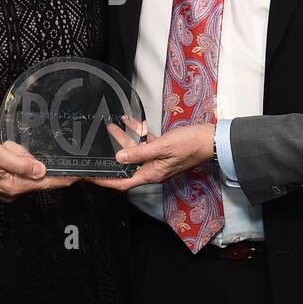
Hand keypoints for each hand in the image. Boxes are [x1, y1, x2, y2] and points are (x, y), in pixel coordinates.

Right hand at [0, 137, 75, 201]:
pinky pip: (16, 174)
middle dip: (34, 160)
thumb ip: (21, 163)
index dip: (65, 178)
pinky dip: (14, 163)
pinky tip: (3, 154)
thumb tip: (42, 170)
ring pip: (26, 173)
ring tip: (4, 150)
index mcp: (15, 185)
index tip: (81, 175)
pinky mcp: (0, 186)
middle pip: (38, 177)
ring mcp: (6, 190)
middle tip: (14, 148)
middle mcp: (13, 191)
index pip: (48, 183)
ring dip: (21, 160)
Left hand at [92, 122, 213, 190]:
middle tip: (98, 146)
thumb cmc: (190, 145)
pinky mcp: (163, 149)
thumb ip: (139, 153)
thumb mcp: (162, 147)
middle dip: (113, 153)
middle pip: (127, 164)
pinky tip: (131, 121)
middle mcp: (153, 169)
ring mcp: (158, 159)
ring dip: (125, 138)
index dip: (106, 181)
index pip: (123, 182)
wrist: (210, 139)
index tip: (92, 176)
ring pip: (136, 150)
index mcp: (152, 174)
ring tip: (112, 126)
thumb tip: (119, 158)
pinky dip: (139, 132)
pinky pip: (146, 142)